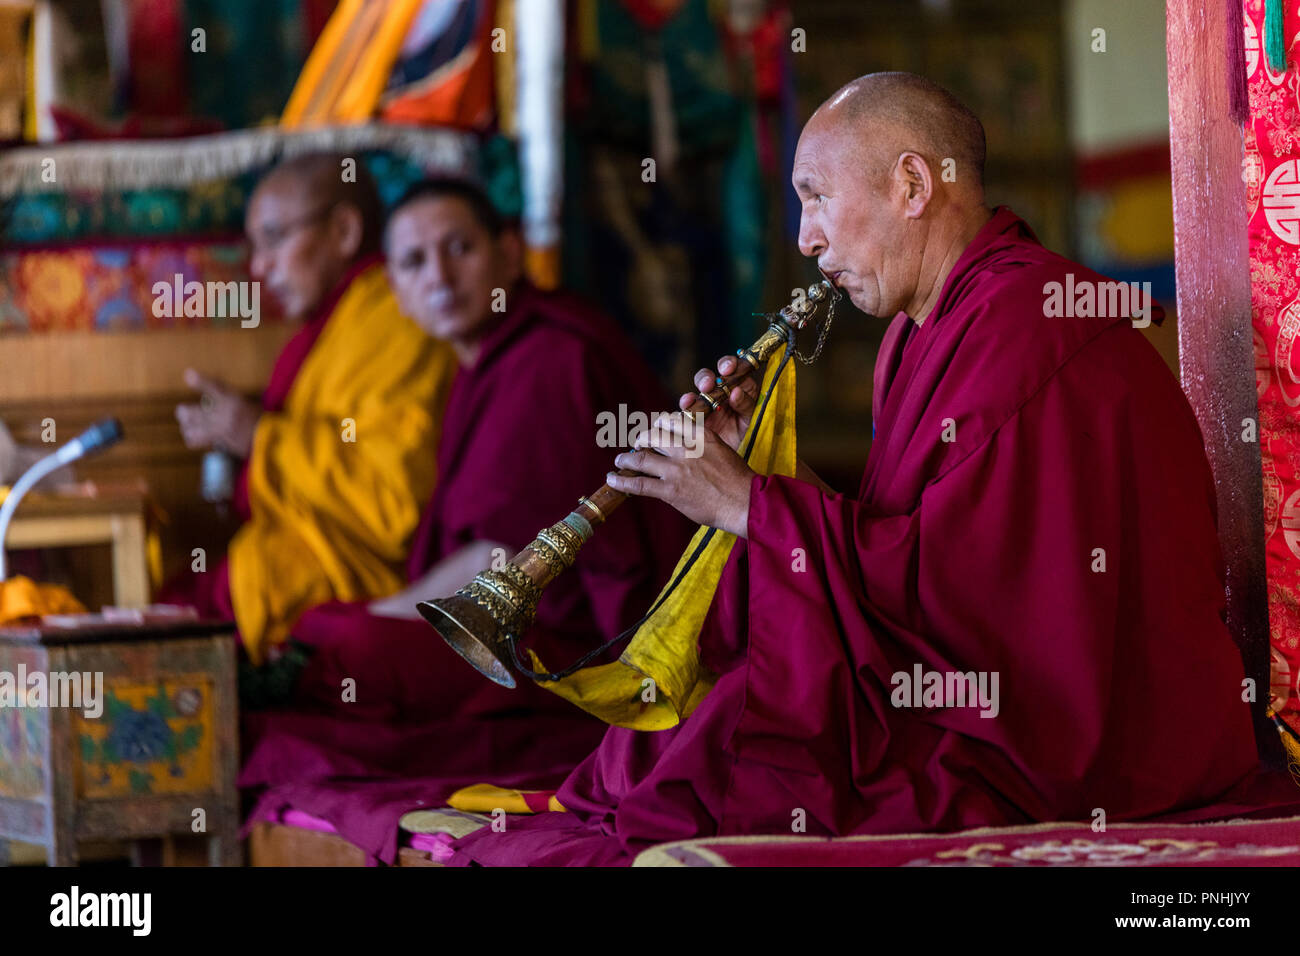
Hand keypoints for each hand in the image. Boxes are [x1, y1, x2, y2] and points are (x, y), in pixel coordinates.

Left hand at [175, 368, 259, 457]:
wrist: (273, 441)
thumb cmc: (264, 420)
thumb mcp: (252, 404)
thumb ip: (232, 400)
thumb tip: (214, 397)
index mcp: (235, 400)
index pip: (214, 388)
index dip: (201, 381)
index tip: (188, 374)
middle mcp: (225, 414)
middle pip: (194, 412)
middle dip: (184, 412)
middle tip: (182, 411)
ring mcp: (222, 429)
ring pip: (193, 427)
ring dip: (187, 426)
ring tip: (187, 426)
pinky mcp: (220, 442)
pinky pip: (199, 440)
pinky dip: (193, 439)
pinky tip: (193, 437)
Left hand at [607, 412, 754, 537]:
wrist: (744, 502)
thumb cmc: (738, 480)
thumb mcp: (723, 451)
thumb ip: (703, 446)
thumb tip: (687, 448)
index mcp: (701, 436)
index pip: (672, 421)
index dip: (660, 424)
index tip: (656, 428)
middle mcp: (686, 449)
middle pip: (654, 435)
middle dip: (642, 438)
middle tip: (637, 444)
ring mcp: (676, 470)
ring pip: (642, 457)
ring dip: (626, 458)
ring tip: (620, 461)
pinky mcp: (670, 491)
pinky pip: (639, 484)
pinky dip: (622, 481)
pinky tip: (612, 480)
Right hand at [678, 354, 758, 452]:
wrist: (734, 461)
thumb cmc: (747, 436)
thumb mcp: (752, 419)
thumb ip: (746, 404)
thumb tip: (736, 392)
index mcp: (739, 387)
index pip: (733, 368)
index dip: (729, 364)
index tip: (727, 369)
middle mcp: (720, 392)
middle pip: (709, 377)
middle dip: (706, 378)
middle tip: (708, 385)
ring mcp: (704, 404)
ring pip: (695, 391)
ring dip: (693, 393)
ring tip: (695, 398)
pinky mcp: (692, 418)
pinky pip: (685, 409)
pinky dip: (684, 406)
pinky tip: (686, 406)